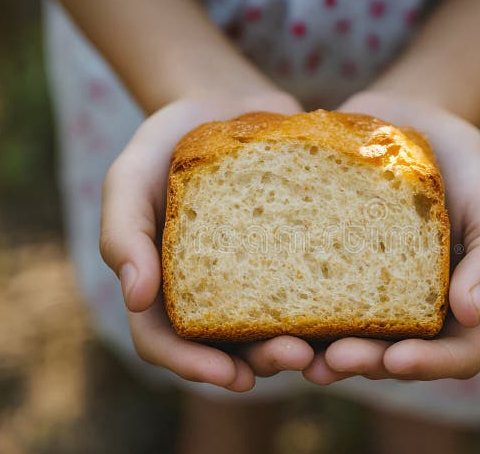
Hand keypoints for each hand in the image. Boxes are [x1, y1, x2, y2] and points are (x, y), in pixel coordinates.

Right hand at [100, 92, 315, 391]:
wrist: (226, 102)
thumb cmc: (166, 142)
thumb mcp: (130, 176)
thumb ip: (121, 232)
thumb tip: (136, 298)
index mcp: (164, 287)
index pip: (167, 343)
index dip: (193, 367)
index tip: (230, 377)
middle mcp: (212, 294)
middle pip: (230, 348)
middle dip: (261, 363)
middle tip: (292, 357)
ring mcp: (258, 278)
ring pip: (277, 330)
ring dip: (302, 348)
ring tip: (326, 348)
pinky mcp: (298, 256)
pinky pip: (316, 291)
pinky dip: (333, 309)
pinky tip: (358, 313)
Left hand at [303, 91, 479, 383]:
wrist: (402, 122)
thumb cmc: (459, 165)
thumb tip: (472, 313)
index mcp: (462, 308)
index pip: (457, 354)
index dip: (430, 366)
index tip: (398, 359)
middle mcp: (414, 314)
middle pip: (394, 360)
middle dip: (366, 365)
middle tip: (335, 360)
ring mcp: (368, 299)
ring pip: (348, 344)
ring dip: (323, 357)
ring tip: (298, 354)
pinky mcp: (328, 276)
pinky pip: (309, 307)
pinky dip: (292, 322)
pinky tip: (270, 321)